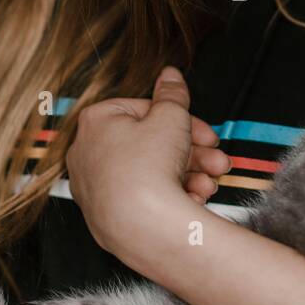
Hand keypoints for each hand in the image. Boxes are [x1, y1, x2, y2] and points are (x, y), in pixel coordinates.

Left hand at [66, 66, 230, 257]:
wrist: (143, 229)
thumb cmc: (150, 168)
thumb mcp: (171, 118)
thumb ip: (173, 94)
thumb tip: (170, 75)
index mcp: (96, 121)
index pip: (145, 110)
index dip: (183, 120)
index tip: (207, 134)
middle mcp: (88, 153)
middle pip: (150, 145)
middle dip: (191, 153)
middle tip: (217, 161)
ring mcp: (94, 188)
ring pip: (149, 174)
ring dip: (187, 176)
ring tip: (210, 184)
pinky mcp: (104, 216)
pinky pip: (141, 199)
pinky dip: (168, 197)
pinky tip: (193, 200)